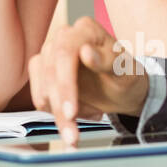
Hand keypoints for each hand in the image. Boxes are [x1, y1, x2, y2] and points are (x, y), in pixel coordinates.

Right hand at [28, 16, 149, 145]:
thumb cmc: (126, 77)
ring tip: (81, 127)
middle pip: (50, 73)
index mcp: (86, 30)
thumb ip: (108, 61)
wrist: (121, 90)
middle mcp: (63, 37)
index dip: (65, 84)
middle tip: (72, 135)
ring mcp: (50, 53)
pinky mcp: (42, 70)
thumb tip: (85, 52)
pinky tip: (77, 116)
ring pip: (42, 88)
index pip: (64, 53)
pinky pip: (40, 96)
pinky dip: (55, 113)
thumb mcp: (127, 73)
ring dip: (57, 116)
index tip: (72, 112)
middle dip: (60, 109)